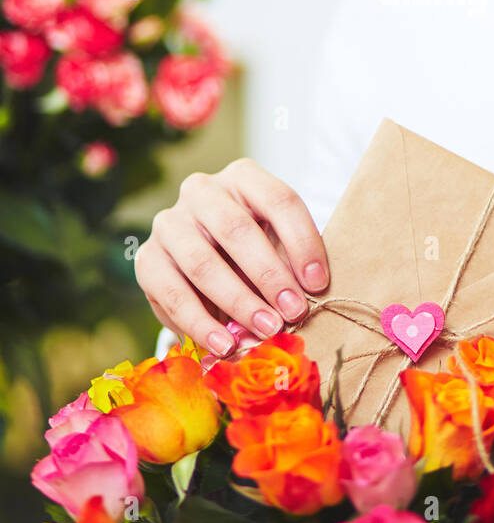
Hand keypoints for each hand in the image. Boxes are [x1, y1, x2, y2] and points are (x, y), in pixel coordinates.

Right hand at [134, 158, 328, 358]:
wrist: (203, 264)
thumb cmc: (252, 252)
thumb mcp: (275, 246)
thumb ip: (288, 265)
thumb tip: (299, 305)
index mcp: (243, 177)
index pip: (278, 200)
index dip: (302, 242)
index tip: (317, 283)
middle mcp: (201, 191)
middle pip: (237, 229)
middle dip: (269, 275)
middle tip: (292, 312)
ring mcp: (170, 223)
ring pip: (203, 262)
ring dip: (238, 302)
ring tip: (264, 331)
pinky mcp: (147, 258)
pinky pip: (173, 293)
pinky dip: (200, 323)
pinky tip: (224, 344)